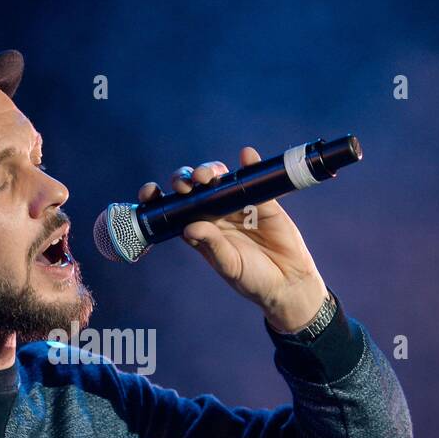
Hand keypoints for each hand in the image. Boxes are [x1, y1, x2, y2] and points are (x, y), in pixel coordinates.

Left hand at [138, 146, 328, 332]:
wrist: (288, 282)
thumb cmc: (252, 279)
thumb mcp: (229, 265)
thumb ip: (212, 245)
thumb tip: (190, 226)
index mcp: (198, 229)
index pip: (172, 208)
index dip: (158, 197)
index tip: (150, 191)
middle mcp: (213, 213)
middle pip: (193, 187)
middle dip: (185, 178)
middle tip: (188, 184)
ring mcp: (237, 203)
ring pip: (218, 178)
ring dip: (210, 170)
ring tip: (208, 175)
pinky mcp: (262, 199)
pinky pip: (253, 177)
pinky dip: (250, 163)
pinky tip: (247, 155)